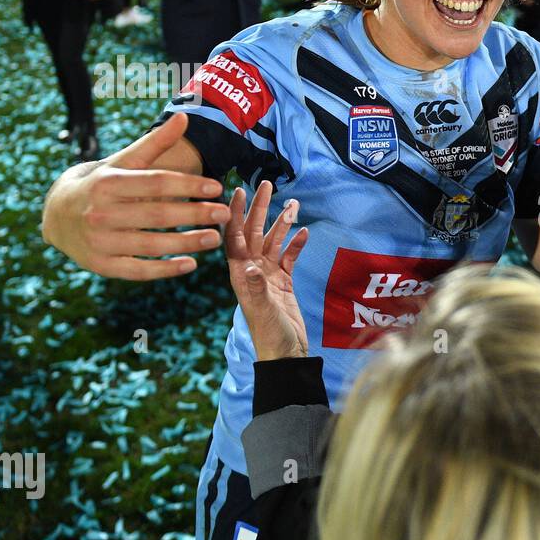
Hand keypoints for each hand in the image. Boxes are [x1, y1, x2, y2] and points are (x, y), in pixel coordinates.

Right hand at [41, 112, 230, 279]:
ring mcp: (100, 241)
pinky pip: (138, 270)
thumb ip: (155, 143)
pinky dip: (165, 270)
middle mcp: (101, 212)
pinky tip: (191, 264)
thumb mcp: (123, 162)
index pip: (155, 182)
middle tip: (225, 214)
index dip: (188, 185)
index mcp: (108, 183)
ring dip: (187, 243)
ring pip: (151, 245)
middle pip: (157, 215)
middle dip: (195, 215)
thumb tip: (185, 118)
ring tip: (215, 238)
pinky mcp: (102, 265)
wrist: (56, 214)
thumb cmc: (101, 184)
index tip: (216, 188)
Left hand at [224, 181, 309, 360]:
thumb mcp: (263, 311)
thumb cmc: (270, 335)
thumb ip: (257, 288)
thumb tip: (252, 265)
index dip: (235, 214)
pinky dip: (296, 244)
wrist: (286, 354)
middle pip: (255, 233)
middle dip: (260, 209)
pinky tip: (305, 231)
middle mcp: (252, 270)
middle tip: (267, 185)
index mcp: (240, 274)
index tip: (238, 190)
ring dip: (282, 223)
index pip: (234, 237)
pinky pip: (289, 257)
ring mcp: (268, 275)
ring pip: (274, 242)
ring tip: (292, 202)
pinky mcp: (284, 282)